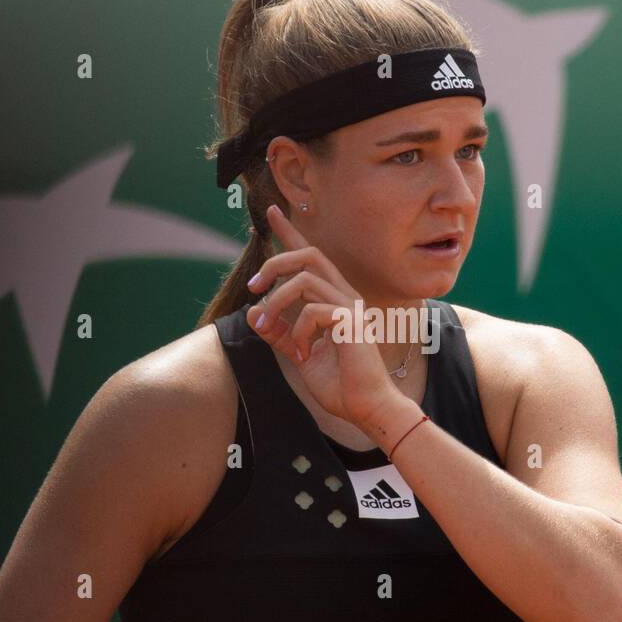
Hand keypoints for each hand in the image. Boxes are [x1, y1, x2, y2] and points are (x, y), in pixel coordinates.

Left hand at [245, 205, 399, 427]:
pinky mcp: (351, 322)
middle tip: (254, 284)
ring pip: (305, 280)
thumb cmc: (341, 385)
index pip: (310, 258)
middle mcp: (345, 296)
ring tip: (267, 325)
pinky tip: (304, 352)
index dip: (289, 234)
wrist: (367, 409)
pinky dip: (298, 331)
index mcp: (335, 300)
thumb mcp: (302, 355)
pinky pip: (313, 311)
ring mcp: (351, 307)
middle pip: (308, 255)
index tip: (270, 213)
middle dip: (276, 262)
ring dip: (277, 301)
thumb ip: (281, 334)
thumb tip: (255, 314)